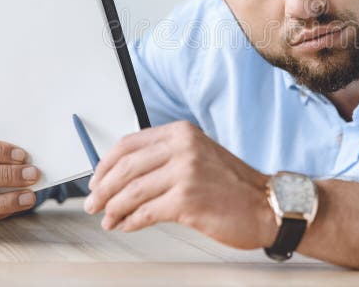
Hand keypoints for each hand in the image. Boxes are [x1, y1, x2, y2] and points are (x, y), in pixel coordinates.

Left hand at [84, 121, 276, 249]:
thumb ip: (164, 158)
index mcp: (181, 132)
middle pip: (125, 167)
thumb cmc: (232, 186)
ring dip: (113, 208)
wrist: (266, 205)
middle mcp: (182, 147)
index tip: (96, 180)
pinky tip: (126, 225)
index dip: (105, 164)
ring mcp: (185, 173)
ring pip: (131, 191)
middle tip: (93, 204)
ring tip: (108, 219)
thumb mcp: (198, 156)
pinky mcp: (187, 201)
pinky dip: (130, 221)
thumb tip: (121, 176)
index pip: (128, 144)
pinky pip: (145, 212)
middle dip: (103, 189)